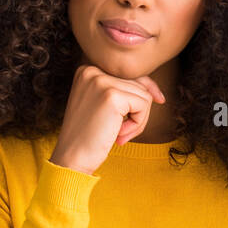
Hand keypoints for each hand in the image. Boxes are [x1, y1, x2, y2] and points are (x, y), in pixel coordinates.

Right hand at [50, 65, 166, 175]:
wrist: (72, 158)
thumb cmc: (88, 136)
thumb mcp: (103, 107)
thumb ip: (125, 92)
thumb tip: (156, 93)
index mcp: (87, 70)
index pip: (129, 74)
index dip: (140, 95)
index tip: (146, 109)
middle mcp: (92, 70)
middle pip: (138, 84)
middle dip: (137, 111)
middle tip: (120, 132)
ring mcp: (101, 81)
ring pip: (144, 95)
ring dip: (138, 120)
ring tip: (118, 134)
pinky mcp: (112, 96)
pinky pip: (143, 105)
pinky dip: (138, 124)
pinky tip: (119, 135)